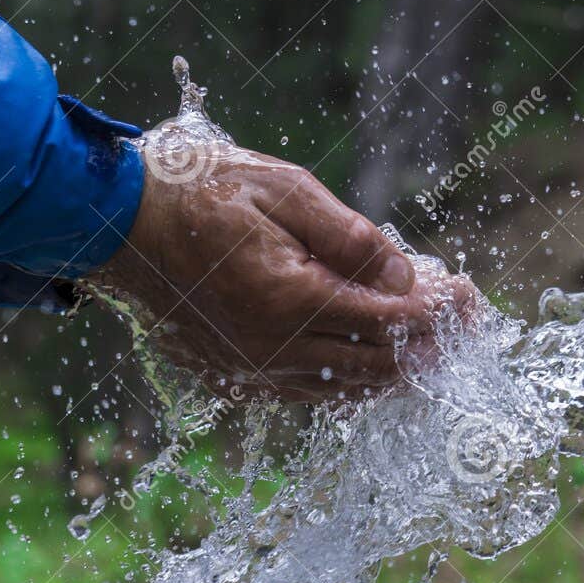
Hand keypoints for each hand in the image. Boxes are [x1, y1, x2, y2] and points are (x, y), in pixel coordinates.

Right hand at [92, 141, 475, 400]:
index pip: (388, 320)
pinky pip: (307, 392)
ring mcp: (248, 371)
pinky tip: (372, 364)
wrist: (112, 218)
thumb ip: (352, 238)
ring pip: (344, 388)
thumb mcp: (284, 190)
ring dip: (394, 372)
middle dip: (428, 348)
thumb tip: (405, 280)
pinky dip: (349, 381)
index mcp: (288, 301)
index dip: (437, 313)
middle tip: (467, 329)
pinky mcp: (231, 377)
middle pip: (375, 366)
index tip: (471, 298)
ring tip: (434, 351)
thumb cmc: (198, 189)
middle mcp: (270, 349)